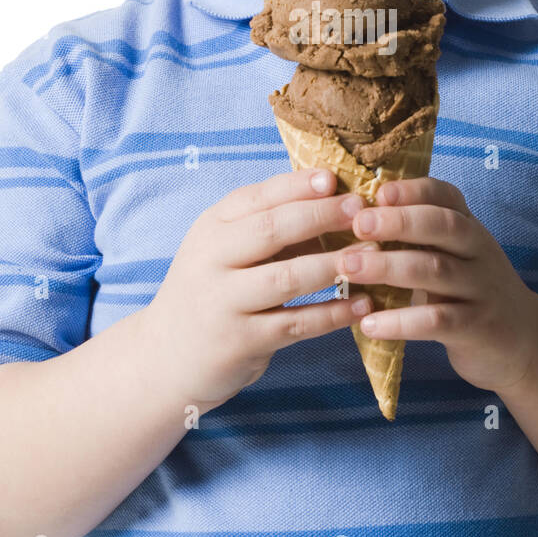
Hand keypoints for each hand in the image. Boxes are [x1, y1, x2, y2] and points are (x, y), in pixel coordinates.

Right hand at [144, 168, 375, 415]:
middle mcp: (211, 260)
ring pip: (287, 277)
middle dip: (321, 215)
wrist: (164, 358)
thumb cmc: (210, 292)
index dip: (297, 185)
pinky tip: (362, 305)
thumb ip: (267, 227)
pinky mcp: (240, 342)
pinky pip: (296, 324)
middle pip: (271, 230)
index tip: (335, 178)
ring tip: (374, 255)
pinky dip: (333, 314)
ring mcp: (224, 303)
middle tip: (362, 209)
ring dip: (334, 264)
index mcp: (211, 228)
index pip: (256, 197)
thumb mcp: (223, 250)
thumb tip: (334, 199)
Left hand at [336, 176, 537, 396]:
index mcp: (469, 227)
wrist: (526, 342)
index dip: (413, 190)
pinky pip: (437, 321)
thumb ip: (420, 236)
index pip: (446, 196)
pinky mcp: (477, 328)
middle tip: (358, 224)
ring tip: (349, 269)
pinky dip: (401, 322)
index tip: (379, 191)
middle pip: (443, 226)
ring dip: (389, 267)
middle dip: (399, 221)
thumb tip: (353, 215)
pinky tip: (369, 323)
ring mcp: (481, 289)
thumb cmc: (471, 291)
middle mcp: (479, 251)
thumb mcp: (455, 255)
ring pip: (436, 271)